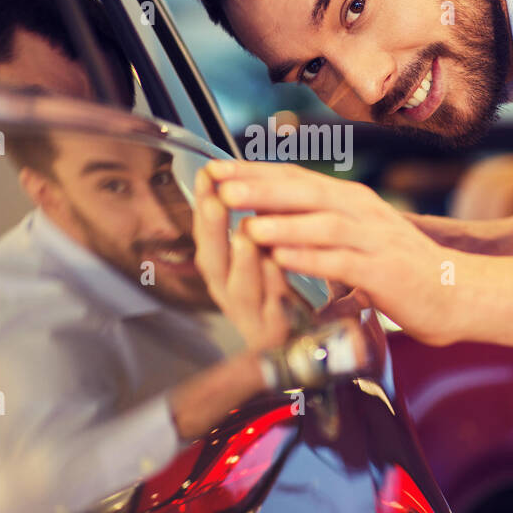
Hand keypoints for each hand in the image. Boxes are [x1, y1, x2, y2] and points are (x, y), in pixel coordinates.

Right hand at [192, 166, 301, 353]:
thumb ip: (251, 222)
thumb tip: (238, 176)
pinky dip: (274, 286)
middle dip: (212, 230)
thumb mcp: (262, 253)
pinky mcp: (276, 333)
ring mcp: (252, 315)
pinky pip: (273, 309)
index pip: (207, 233)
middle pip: (213, 261)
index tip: (206, 174)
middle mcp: (229, 292)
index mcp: (224, 270)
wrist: (309, 339)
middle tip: (214, 202)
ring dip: (242, 261)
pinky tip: (277, 265)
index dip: (204, 204)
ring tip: (244, 236)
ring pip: (240, 288)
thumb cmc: (282, 291)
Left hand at [202, 160, 465, 345]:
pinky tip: (283, 260)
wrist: (454, 292)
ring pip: (324, 224)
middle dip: (261, 189)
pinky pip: (343, 262)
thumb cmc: (397, 267)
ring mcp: (374, 239)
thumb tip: (267, 211)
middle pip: (306, 192)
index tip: (215, 168)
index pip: (296, 178)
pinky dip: (311, 259)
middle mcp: (362, 211)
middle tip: (221, 186)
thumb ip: (317, 221)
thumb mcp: (354, 235)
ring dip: (284, 224)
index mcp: (350, 200)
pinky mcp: (384, 271)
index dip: (255, 172)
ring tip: (247, 225)